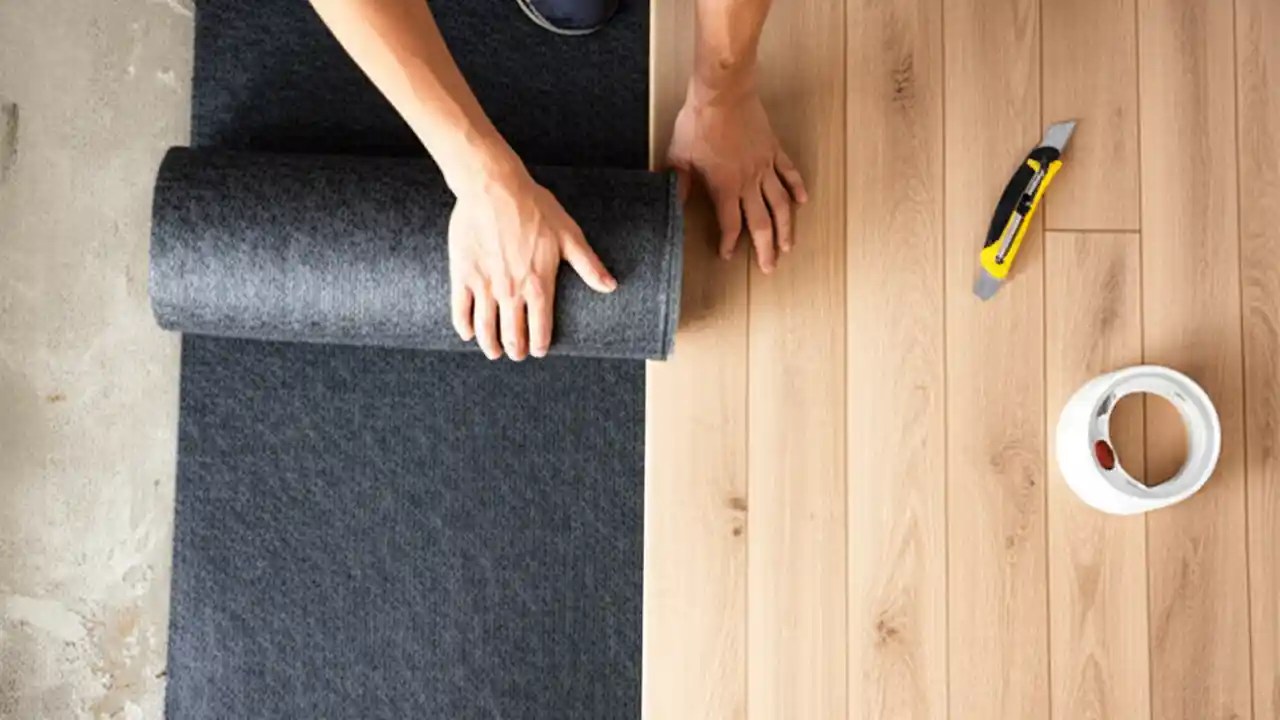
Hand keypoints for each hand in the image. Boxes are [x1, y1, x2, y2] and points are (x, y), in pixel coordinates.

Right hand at [448, 158, 616, 360]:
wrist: (494, 188)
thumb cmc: (534, 208)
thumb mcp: (569, 235)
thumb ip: (588, 265)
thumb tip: (611, 287)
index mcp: (539, 284)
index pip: (540, 329)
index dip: (540, 345)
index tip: (540, 350)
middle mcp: (511, 291)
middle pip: (513, 335)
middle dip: (517, 350)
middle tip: (518, 353)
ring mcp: (485, 285)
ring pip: (486, 329)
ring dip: (491, 346)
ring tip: (494, 352)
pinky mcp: (463, 274)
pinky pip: (461, 310)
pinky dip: (464, 326)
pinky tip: (468, 333)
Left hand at [667, 81, 807, 272]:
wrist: (723, 93)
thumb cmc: (698, 123)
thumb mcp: (679, 156)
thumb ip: (678, 184)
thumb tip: (672, 204)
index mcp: (725, 187)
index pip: (731, 224)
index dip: (729, 243)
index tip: (727, 255)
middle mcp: (749, 182)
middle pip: (762, 223)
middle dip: (765, 249)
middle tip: (769, 267)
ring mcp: (765, 166)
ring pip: (781, 204)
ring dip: (786, 227)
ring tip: (788, 246)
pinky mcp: (773, 149)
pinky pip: (789, 172)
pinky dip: (797, 187)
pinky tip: (803, 200)